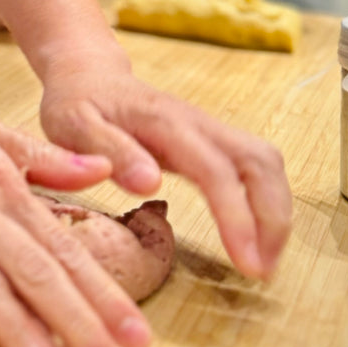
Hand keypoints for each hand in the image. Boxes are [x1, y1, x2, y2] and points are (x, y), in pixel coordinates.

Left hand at [37, 67, 290, 280]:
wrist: (88, 75)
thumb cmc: (77, 103)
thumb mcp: (72, 125)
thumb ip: (109, 151)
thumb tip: (150, 183)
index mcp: (165, 122)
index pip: (216, 170)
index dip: (237, 217)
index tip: (247, 263)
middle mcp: (198, 123)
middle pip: (259, 162)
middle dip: (272, 219)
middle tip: (262, 272)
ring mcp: (210, 129)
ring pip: (266, 163)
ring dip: (275, 213)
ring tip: (262, 263)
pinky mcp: (214, 140)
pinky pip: (256, 167)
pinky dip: (266, 202)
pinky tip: (254, 238)